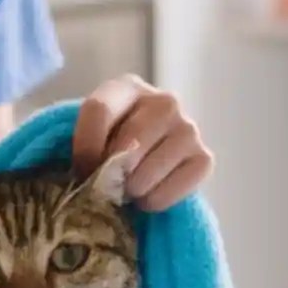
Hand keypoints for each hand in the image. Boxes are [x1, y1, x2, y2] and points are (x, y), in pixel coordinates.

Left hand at [73, 74, 213, 211]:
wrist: (148, 156)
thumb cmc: (111, 142)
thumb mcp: (91, 132)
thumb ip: (86, 143)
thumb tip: (90, 172)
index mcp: (127, 87)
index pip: (99, 110)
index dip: (85, 146)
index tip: (82, 167)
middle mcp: (164, 101)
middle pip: (129, 142)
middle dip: (111, 172)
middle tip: (108, 183)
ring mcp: (189, 128)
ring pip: (148, 171)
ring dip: (131, 189)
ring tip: (128, 188)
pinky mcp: (204, 158)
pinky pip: (172, 190)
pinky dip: (154, 201)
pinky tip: (148, 194)